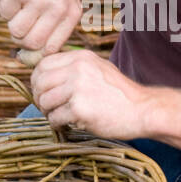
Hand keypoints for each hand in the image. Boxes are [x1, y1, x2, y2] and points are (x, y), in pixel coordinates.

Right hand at [0, 0, 80, 56]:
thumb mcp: (62, 1)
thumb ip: (52, 29)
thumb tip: (30, 60)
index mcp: (73, 13)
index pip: (52, 48)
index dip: (37, 50)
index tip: (29, 43)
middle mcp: (58, 8)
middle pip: (32, 43)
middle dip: (22, 37)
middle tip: (22, 19)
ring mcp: (39, 0)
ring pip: (16, 31)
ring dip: (12, 21)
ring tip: (20, 3)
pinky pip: (4, 14)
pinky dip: (5, 5)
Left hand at [30, 51, 150, 139]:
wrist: (143, 110)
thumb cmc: (120, 94)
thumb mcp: (98, 68)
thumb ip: (74, 68)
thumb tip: (43, 75)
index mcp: (81, 57)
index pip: (43, 65)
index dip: (38, 80)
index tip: (43, 91)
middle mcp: (78, 69)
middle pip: (40, 82)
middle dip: (40, 97)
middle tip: (48, 107)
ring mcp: (78, 88)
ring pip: (45, 101)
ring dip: (48, 112)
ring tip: (60, 116)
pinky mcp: (79, 109)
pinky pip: (55, 117)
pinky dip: (58, 124)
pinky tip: (68, 124)